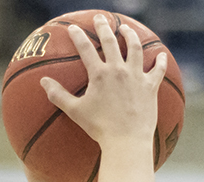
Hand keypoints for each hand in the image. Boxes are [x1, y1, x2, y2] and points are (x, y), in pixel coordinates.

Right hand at [40, 13, 165, 150]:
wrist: (127, 141)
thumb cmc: (99, 128)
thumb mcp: (75, 112)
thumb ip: (58, 95)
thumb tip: (43, 82)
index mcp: (99, 74)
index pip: (85, 48)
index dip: (78, 36)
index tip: (73, 27)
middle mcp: (118, 70)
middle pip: (111, 41)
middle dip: (104, 26)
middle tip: (100, 18)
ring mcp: (136, 76)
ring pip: (135, 48)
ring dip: (131, 36)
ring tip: (126, 29)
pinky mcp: (150, 86)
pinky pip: (158, 69)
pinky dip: (160, 60)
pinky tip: (161, 54)